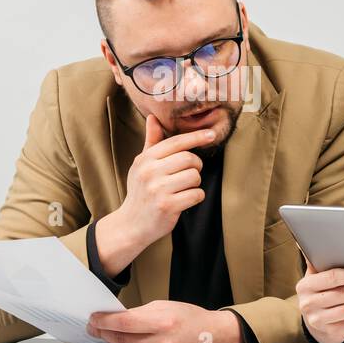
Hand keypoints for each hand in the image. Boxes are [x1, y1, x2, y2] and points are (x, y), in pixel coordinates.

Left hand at [87, 300, 239, 342]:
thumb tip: (112, 319)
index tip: (94, 319)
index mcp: (163, 323)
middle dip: (104, 332)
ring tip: (110, 336)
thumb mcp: (164, 306)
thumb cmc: (190, 320)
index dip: (103, 321)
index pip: (123, 323)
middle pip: (120, 340)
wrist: (213, 339)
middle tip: (96, 328)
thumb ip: (138, 313)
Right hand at [93, 114, 214, 274]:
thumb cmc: (140, 191)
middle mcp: (150, 172)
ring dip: (195, 183)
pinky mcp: (168, 206)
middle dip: (196, 166)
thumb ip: (151, 142)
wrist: (131, 224)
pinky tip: (185, 200)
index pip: (176, 142)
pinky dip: (196, 197)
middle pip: (189, 159)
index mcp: (145, 159)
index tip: (212, 135)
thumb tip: (153, 118)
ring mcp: (158, 189)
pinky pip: (196, 194)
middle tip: (190, 173)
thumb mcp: (141, 165)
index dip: (196, 137)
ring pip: (194, 176)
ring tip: (184, 188)